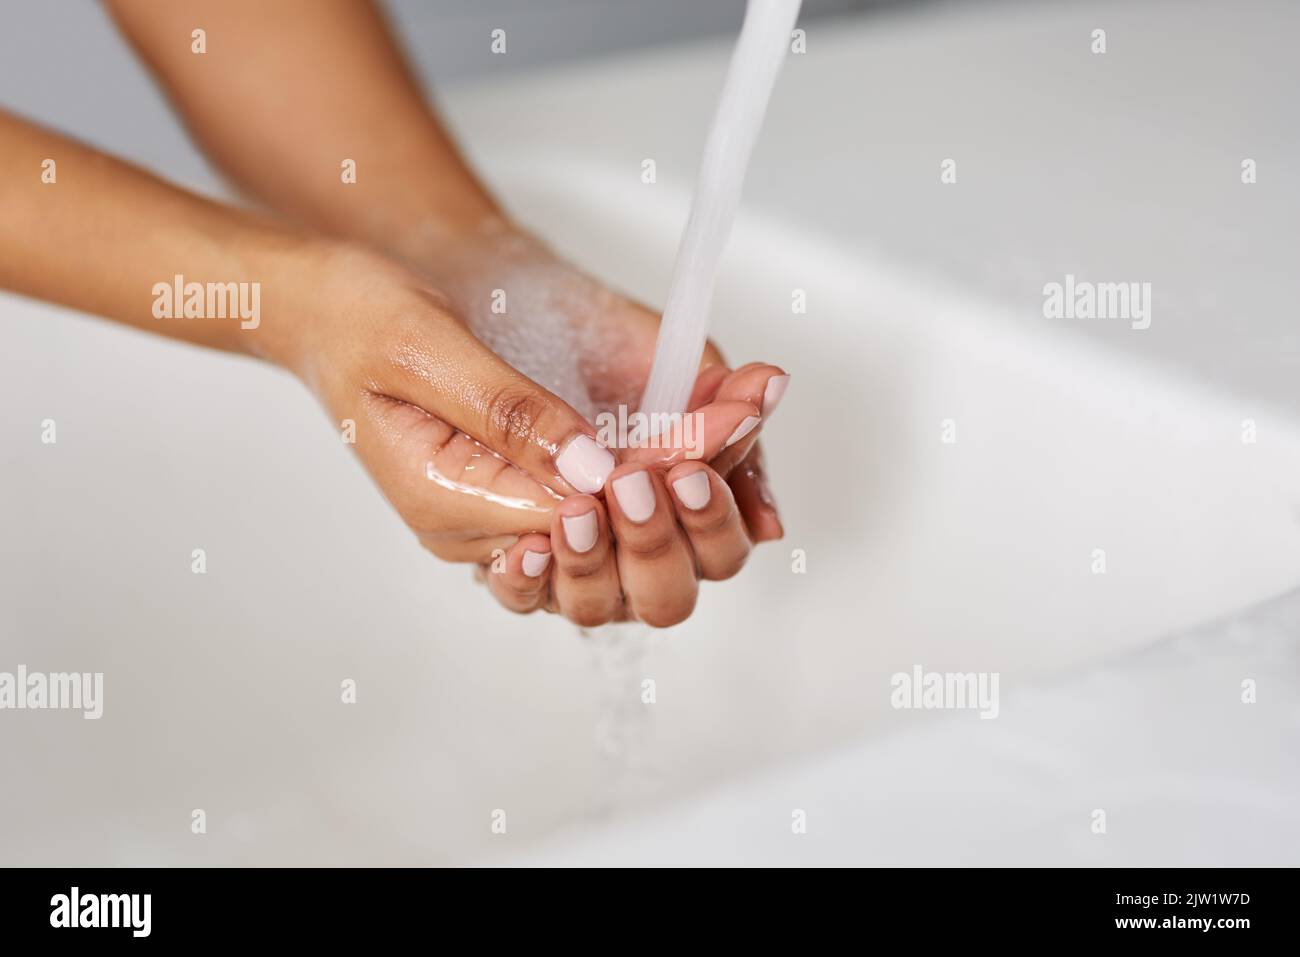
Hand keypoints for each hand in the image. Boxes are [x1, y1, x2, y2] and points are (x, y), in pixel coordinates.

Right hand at [400, 222, 787, 625]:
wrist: (349, 297)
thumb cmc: (362, 319)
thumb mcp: (421, 347)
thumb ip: (506, 412)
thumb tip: (591, 469)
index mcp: (450, 508)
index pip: (573, 536)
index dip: (641, 495)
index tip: (694, 440)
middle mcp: (497, 532)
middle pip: (613, 591)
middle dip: (674, 527)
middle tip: (702, 447)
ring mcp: (532, 514)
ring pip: (639, 569)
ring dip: (700, 508)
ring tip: (737, 417)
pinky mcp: (561, 485)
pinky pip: (639, 517)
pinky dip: (696, 483)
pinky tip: (733, 428)